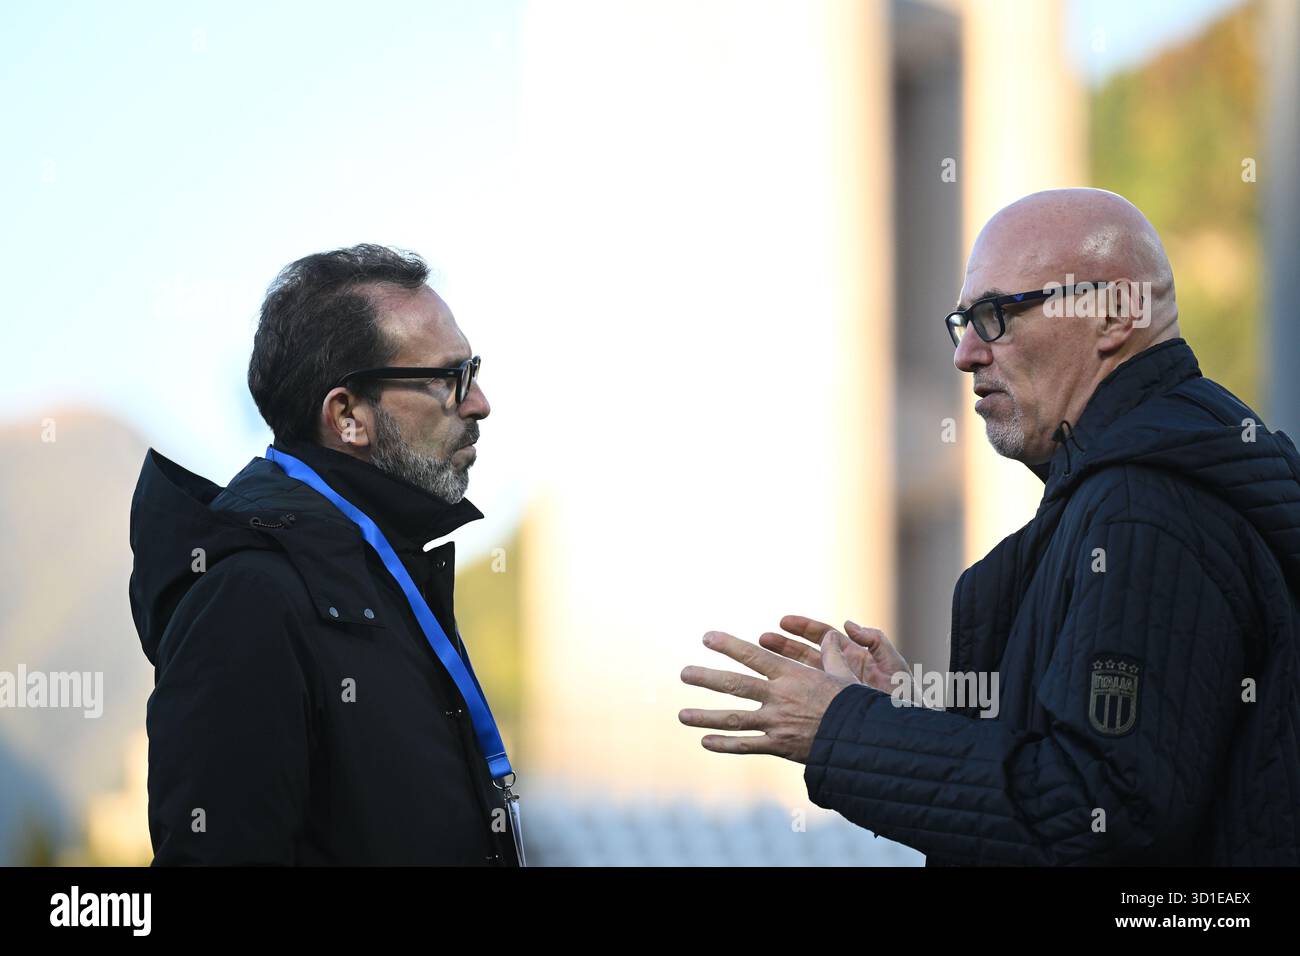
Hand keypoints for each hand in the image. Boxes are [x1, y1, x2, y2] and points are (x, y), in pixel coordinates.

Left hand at [679, 630, 856, 763]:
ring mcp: (776, 722)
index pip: (753, 656)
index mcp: (791, 675)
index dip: (728, 645)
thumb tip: (832, 635)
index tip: (706, 637)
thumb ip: (831, 655)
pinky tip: (705, 742)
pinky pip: (747, 745)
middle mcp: (778, 697)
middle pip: (734, 685)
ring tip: (681, 715)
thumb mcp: (844, 674)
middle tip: (684, 674)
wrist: (863, 738)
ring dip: (705, 716)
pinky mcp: (779, 745)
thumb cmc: (855, 703)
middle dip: (706, 679)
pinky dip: (725, 744)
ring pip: (734, 718)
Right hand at [759, 615, 910, 696]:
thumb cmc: (905, 700)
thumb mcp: (893, 666)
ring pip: (802, 676)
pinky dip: (790, 697)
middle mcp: (840, 672)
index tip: (783, 622)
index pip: (824, 638)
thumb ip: (875, 640)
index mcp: (853, 658)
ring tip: (760, 662)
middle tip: (763, 639)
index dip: (803, 628)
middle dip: (784, 645)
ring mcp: (833, 692)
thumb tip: (848, 624)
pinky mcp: (829, 711)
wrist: (907, 733)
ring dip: (782, 668)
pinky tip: (772, 697)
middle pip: (806, 654)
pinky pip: (807, 701)